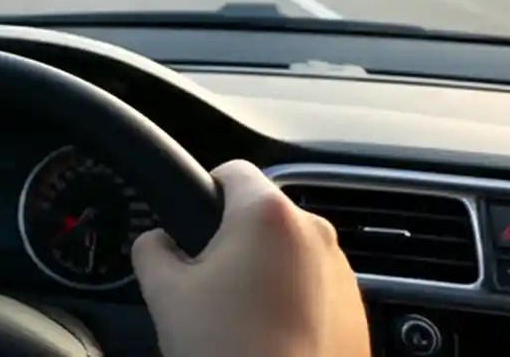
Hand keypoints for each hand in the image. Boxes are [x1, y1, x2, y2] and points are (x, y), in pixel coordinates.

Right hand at [132, 160, 369, 356]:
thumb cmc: (227, 349)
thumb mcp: (164, 294)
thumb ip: (151, 249)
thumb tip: (156, 242)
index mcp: (267, 214)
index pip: (230, 170)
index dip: (203, 193)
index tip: (192, 228)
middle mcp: (314, 232)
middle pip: (262, 214)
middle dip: (234, 240)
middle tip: (208, 284)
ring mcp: (343, 272)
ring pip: (290, 252)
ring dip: (266, 271)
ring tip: (241, 317)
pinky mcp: (358, 310)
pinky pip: (315, 287)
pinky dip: (293, 300)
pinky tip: (270, 336)